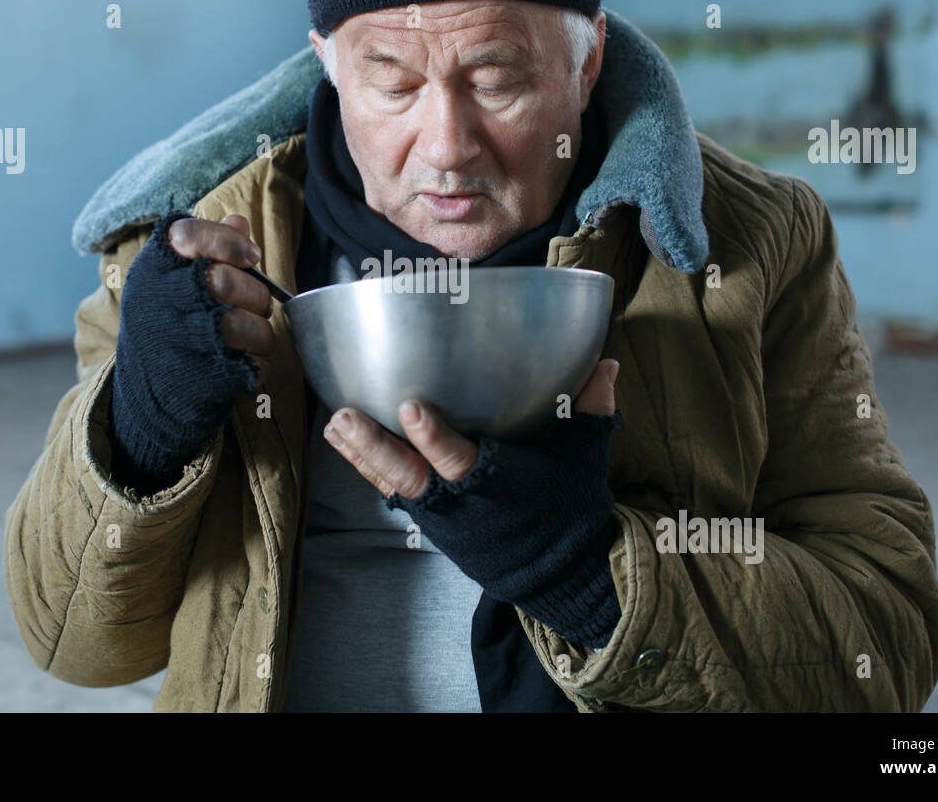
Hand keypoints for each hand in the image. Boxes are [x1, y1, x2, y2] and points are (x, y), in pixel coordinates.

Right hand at [165, 214, 274, 381]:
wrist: (147, 381)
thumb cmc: (170, 316)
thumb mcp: (175, 275)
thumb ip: (209, 245)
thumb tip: (238, 223)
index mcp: (154, 269)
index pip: (188, 235)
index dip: (228, 241)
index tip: (252, 256)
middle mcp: (159, 301)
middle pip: (223, 282)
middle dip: (255, 293)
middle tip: (258, 303)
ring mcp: (176, 341)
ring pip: (239, 326)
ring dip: (261, 332)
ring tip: (255, 335)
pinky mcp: (197, 377)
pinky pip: (248, 364)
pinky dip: (258, 362)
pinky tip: (246, 360)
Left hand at [323, 357, 624, 651]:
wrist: (562, 574)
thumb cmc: (570, 510)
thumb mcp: (583, 457)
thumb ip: (591, 408)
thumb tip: (605, 364)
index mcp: (497, 482)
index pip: (459, 457)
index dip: (432, 436)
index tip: (410, 408)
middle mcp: (460, 500)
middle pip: (408, 473)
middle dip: (375, 445)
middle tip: (344, 416)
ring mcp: (440, 513)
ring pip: (392, 481)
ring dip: (360, 453)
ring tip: (333, 422)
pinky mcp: (431, 519)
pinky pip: (392, 491)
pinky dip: (368, 468)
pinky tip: (344, 442)